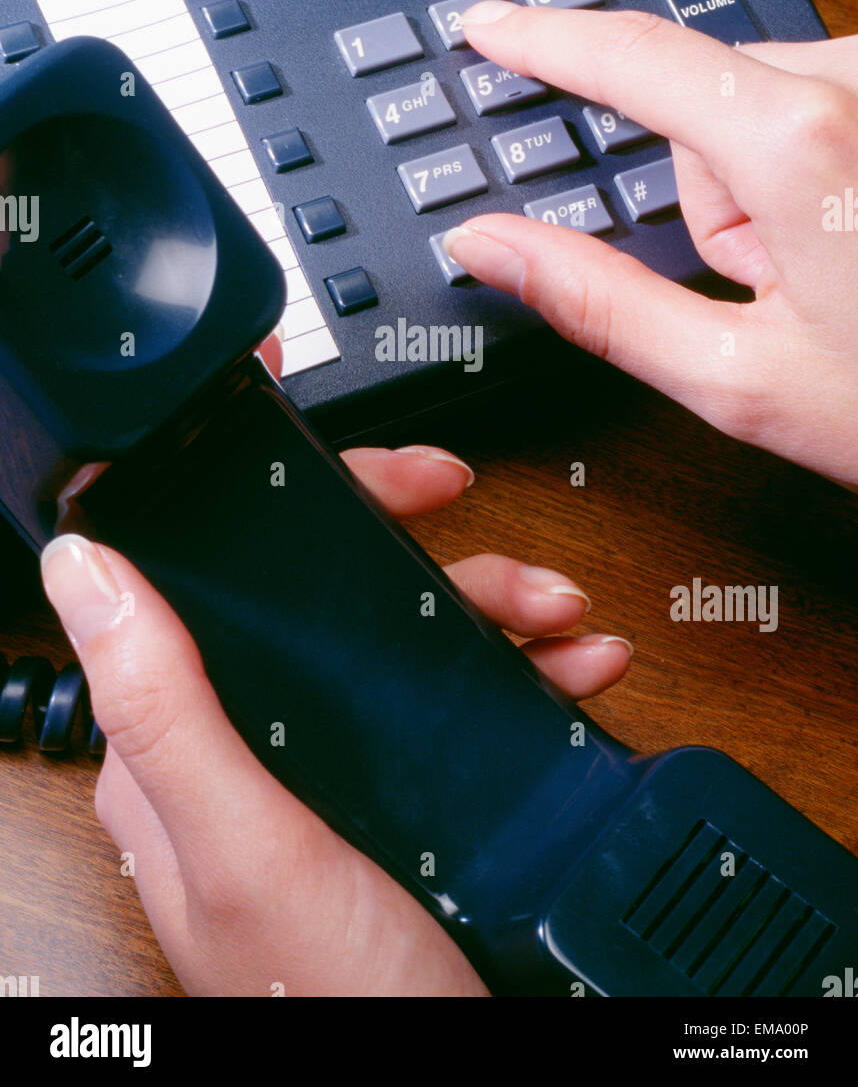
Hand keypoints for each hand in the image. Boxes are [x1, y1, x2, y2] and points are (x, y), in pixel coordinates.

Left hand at [40, 378, 630, 996]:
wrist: (469, 1078)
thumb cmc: (333, 1000)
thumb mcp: (248, 846)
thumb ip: (164, 708)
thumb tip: (83, 564)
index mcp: (187, 748)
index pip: (221, 580)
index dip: (290, 502)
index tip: (358, 457)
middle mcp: (259, 746)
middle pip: (328, 591)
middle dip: (413, 540)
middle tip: (463, 506)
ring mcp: (339, 765)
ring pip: (406, 631)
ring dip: (488, 598)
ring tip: (555, 611)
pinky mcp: (408, 790)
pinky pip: (462, 691)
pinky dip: (525, 662)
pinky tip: (568, 665)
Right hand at [444, 1, 857, 487]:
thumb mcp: (735, 375)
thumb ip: (595, 302)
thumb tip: (491, 246)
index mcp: (797, 144)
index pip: (632, 60)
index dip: (546, 43)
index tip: (491, 27)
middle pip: (705, 101)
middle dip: (712, 192)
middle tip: (770, 289)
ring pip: (768, 103)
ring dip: (772, 184)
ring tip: (832, 274)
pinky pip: (827, 101)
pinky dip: (820, 164)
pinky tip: (857, 238)